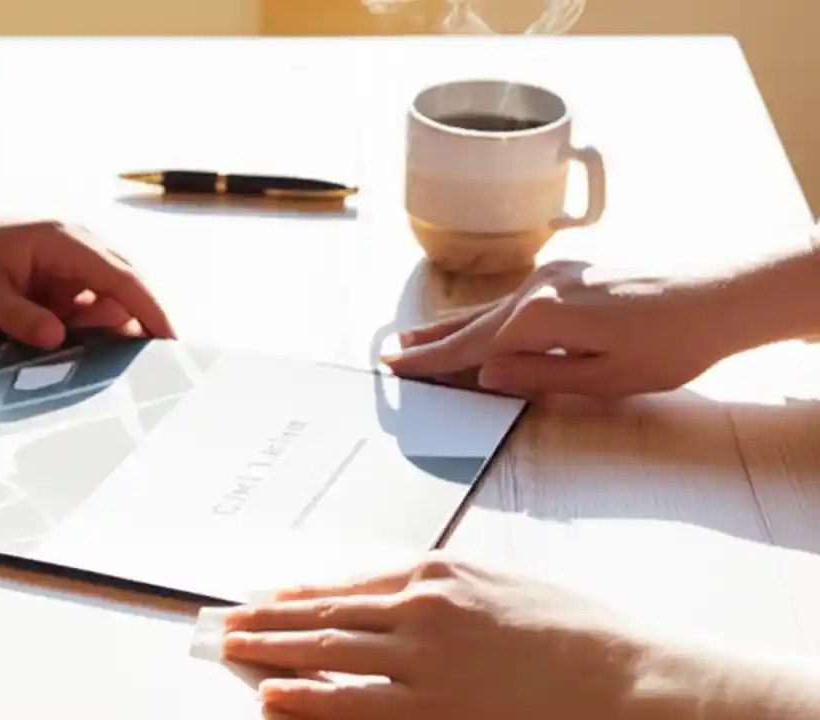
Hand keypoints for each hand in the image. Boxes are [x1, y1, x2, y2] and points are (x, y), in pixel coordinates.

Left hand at [0, 197, 175, 349]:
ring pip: (114, 294)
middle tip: (153, 364)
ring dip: (112, 327)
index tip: (170, 340)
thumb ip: (18, 316)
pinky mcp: (68, 271)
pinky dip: (95, 323)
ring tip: (109, 363)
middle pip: (130, 283)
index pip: (122, 277)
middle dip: (144, 322)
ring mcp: (76, 256)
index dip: (149, 309)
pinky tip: (88, 349)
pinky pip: (95, 298)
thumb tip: (58, 340)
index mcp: (63, 241)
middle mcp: (80, 243)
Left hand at [216, 555, 653, 719]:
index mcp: (440, 574)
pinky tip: (273, 695)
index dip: (301, 592)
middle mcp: (420, 608)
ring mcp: (422, 658)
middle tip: (226, 619)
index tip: (269, 595)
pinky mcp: (432, 705)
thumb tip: (407, 589)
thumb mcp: (506, 585)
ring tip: (231, 649)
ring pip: (327, 650)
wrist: (624, 676)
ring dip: (272, 649)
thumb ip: (449, 586)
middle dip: (269, 617)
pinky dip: (308, 696)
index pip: (350, 584)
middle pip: (325, 612)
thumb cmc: (576, 633)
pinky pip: (354, 701)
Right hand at [383, 260, 738, 397]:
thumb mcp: (603, 378)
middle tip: (394, 356)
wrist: (718, 299)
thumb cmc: (669, 346)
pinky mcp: (570, 274)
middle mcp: (539, 289)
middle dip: (433, 342)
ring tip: (420, 338)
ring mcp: (554, 277)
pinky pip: (514, 300)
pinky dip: (488, 316)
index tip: (398, 370)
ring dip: (455, 327)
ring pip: (492, 309)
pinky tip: (479, 323)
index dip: (433, 362)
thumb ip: (537, 376)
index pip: (472, 346)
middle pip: (473, 324)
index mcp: (541, 317)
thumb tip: (485, 374)